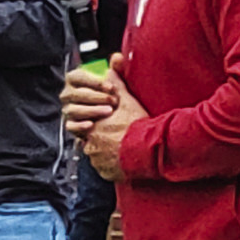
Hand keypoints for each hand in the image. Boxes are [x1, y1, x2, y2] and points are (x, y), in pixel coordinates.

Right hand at [61, 64, 119, 137]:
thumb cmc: (111, 97)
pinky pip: (70, 126)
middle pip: (75, 94)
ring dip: (92, 110)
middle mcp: (68, 94)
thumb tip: (118, 57)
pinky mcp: (70, 125)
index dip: (94, 82)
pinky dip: (80, 126)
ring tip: (108, 112)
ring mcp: (67, 110)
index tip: (111, 87)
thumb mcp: (115, 83)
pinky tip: (91, 125)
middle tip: (113, 100)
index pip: (77, 77)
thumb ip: (117, 69)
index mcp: (75, 80)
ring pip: (73, 110)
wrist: (112, 120)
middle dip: (96, 97)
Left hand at [80, 55, 148, 181]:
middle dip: (102, 142)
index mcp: (93, 128)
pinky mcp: (107, 174)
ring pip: (99, 158)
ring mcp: (98, 162)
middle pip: (92, 144)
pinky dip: (113, 167)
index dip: (99, 127)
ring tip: (124, 150)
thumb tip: (112, 65)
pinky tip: (126, 161)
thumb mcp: (127, 101)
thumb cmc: (138, 125)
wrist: (150, 149)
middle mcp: (91, 145)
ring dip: (108, 155)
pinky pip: (106, 171)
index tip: (110, 128)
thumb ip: (116, 84)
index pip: (88, 127)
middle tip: (119, 140)